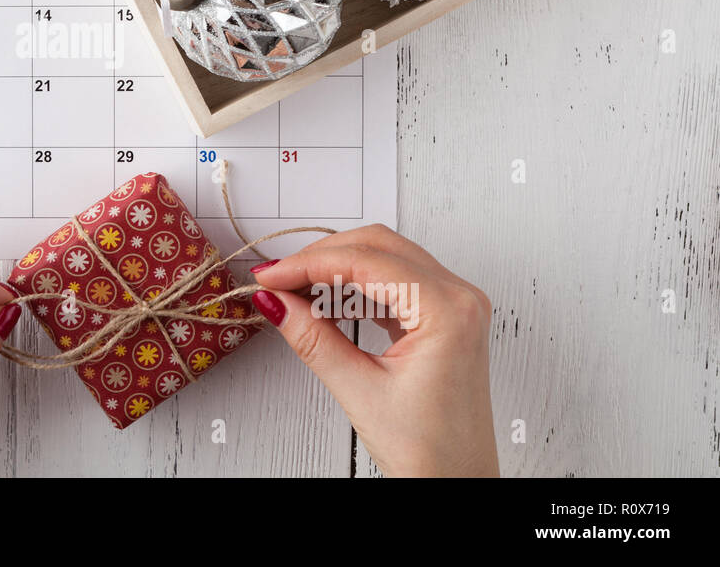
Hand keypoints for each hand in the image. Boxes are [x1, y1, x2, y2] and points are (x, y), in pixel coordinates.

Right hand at [250, 225, 498, 476]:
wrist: (459, 484)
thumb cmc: (431, 451)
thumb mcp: (360, 391)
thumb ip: (313, 339)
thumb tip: (275, 302)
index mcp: (447, 311)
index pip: (366, 261)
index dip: (309, 263)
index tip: (270, 276)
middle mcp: (458, 298)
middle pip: (378, 246)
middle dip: (321, 258)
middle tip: (277, 280)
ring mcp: (454, 305)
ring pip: (385, 258)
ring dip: (336, 268)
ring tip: (293, 291)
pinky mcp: (443, 317)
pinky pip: (394, 282)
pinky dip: (355, 285)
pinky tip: (324, 301)